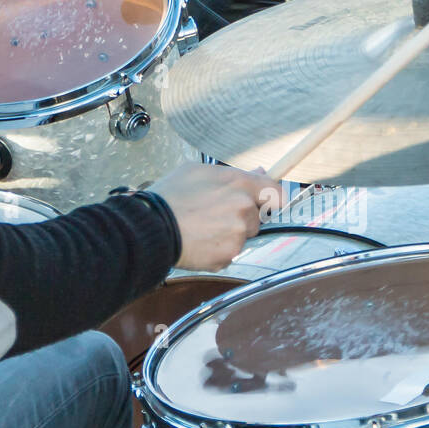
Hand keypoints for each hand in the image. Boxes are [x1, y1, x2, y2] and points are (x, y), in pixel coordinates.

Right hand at [149, 164, 280, 271]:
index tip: (267, 203)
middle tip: (215, 216)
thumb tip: (260, 173)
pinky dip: (218, 250)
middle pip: (257, 218)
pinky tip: (199, 242)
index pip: (276, 193)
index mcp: (240, 185)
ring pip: (242, 236)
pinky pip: (229, 253)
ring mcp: (237, 235)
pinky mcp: (228, 256)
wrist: (151, 227)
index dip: (272, 199)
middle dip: (243, 218)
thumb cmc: (170, 197)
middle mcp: (244, 210)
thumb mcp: (198, 172)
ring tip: (202, 229)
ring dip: (230, 235)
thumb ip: (234, 173)